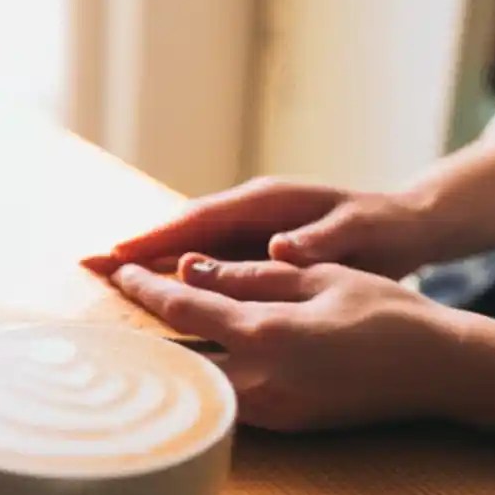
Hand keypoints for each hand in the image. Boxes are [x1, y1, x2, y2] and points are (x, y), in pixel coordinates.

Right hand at [111, 177, 434, 278]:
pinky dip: (174, 271)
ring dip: (149, 259)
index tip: (118, 253)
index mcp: (266, 202)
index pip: (199, 220)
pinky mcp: (251, 246)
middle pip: (180, 230)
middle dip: (135, 246)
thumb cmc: (383, 231)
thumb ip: (320, 241)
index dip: (157, 238)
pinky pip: (204, 258)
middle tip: (88, 265)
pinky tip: (152, 292)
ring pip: (188, 244)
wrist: (406, 225)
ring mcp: (247, 227)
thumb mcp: (360, 234)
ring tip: (105, 279)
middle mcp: (248, 210)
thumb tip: (278, 249)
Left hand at [112, 256, 466, 431]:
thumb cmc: (386, 314)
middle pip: (172, 358)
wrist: (440, 371)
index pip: (183, 309)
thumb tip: (192, 268)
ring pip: (193, 384)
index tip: (117, 271)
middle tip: (101, 313)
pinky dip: (195, 379)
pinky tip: (181, 362)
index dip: (144, 287)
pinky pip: (221, 400)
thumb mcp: (317, 278)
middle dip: (135, 333)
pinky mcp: (281, 426)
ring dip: (162, 359)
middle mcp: (258, 381)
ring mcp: (269, 411)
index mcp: (265, 335)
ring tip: (131, 333)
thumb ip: (249, 275)